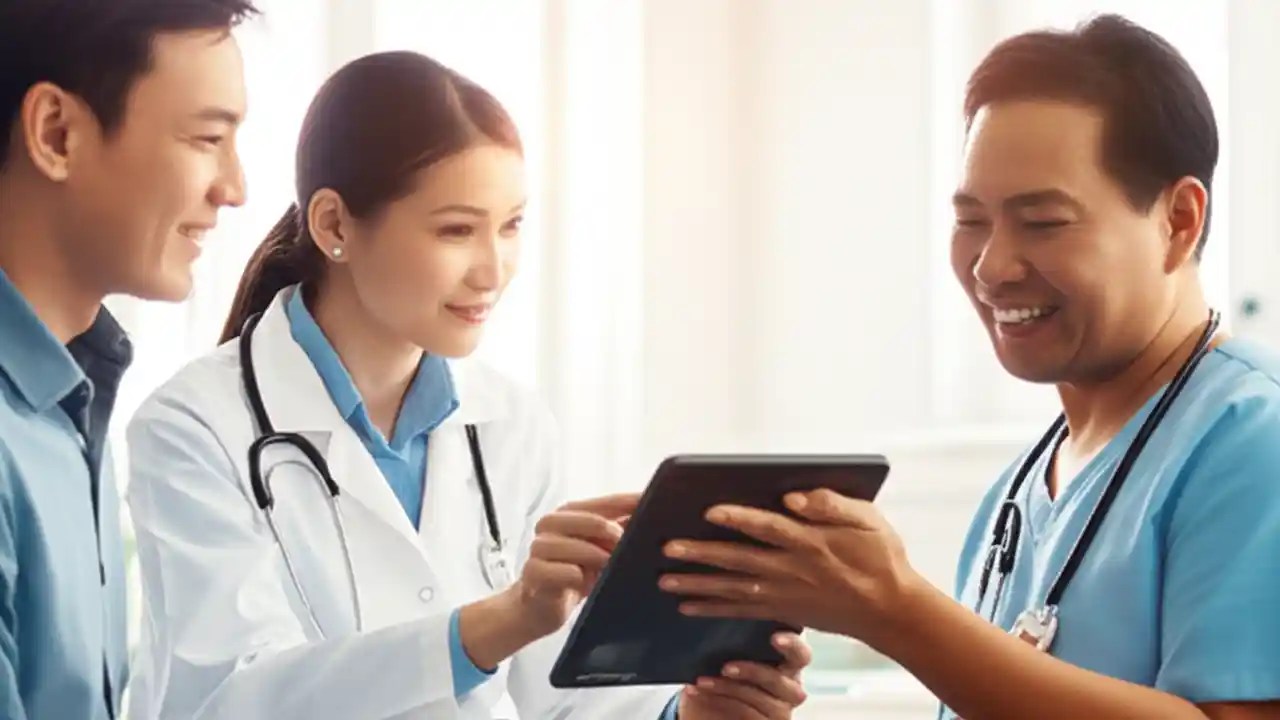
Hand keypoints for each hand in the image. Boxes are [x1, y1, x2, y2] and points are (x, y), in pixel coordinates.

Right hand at [513, 492, 638, 637]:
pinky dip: (580, 578)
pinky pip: (567, 572)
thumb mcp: (597, 550)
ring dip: (600, 559)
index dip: (630, 504)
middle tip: (629, 551)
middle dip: (615, 536)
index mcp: (568, 512)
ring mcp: (539, 547)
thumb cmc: (572, 573)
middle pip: (593, 521)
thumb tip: (650, 512)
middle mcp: (550, 524)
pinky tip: (584, 585)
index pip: (605, 502)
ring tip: (610, 569)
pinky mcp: (533, 572)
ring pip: (579, 547)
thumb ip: (617, 530)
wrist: (540, 606)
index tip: (653, 504)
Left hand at [657, 489, 921, 642]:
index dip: (739, 518)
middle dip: (701, 554)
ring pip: (733, 588)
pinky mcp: (782, 610)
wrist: (890, 610)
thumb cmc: (879, 555)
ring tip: (664, 579)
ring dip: (697, 584)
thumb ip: (832, 504)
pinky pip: (741, 611)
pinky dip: (712, 608)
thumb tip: (794, 496)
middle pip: (740, 560)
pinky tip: (687, 605)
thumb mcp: (869, 520)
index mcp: (812, 542)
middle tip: (667, 547)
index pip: (768, 527)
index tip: (709, 510)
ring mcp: (785, 593)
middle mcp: (793, 569)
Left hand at [679, 632, 810, 719]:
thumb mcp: (733, 651)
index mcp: (788, 661)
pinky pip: (745, 714)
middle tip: (726, 666)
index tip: (773, 637)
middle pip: (780, 680)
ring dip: (727, 688)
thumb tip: (716, 608)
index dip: (791, 644)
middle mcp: (790, 686)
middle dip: (752, 671)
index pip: (800, 652)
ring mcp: (779, 708)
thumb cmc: (727, 671)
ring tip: (702, 680)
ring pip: (759, 699)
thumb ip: (738, 636)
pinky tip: (697, 691)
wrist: (713, 706)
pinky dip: (718, 700)